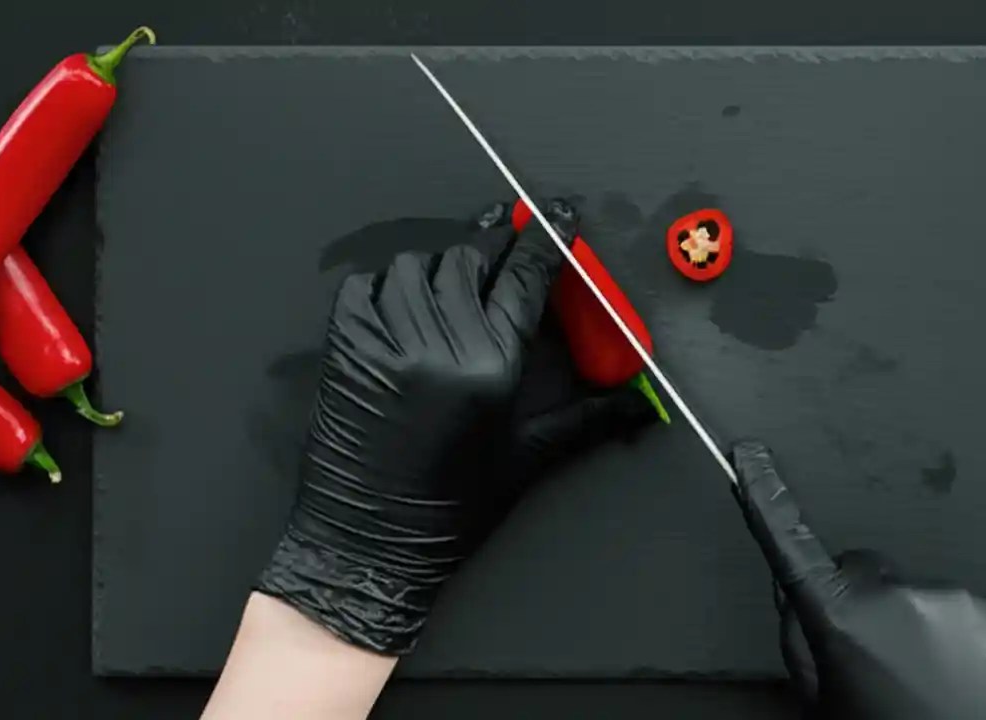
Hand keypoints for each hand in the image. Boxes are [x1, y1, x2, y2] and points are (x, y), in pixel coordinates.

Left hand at [255, 200, 657, 655]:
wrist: (371, 544)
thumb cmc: (450, 508)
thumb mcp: (528, 458)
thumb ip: (587, 419)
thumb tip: (640, 404)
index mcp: (491, 367)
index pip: (524, 278)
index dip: (545, 238)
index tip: (555, 215)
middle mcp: (439, 346)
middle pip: (472, 260)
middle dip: (494, 243)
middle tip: (506, 238)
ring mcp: (386, 343)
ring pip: (417, 265)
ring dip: (439, 264)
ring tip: (453, 281)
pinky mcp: (344, 348)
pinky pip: (363, 286)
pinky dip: (383, 283)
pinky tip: (401, 299)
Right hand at [730, 440, 985, 719]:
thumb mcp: (825, 704)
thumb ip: (803, 644)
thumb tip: (796, 604)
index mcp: (845, 620)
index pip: (790, 543)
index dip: (764, 495)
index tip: (749, 454)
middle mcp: (899, 597)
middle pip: (862, 573)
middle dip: (862, 603)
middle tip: (874, 662)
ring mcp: (957, 602)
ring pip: (917, 598)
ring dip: (917, 630)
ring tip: (929, 688)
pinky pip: (966, 616)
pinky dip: (961, 643)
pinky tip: (963, 685)